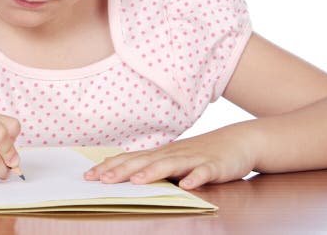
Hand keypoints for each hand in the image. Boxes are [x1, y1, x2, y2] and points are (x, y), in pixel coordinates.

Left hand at [83, 123, 258, 189]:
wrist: (238, 141)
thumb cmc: (201, 153)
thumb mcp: (173, 159)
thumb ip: (152, 166)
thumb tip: (123, 174)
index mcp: (160, 154)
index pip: (130, 160)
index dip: (109, 167)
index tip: (88, 176)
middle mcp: (173, 154)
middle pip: (144, 161)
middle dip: (122, 171)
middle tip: (101, 180)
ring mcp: (193, 159)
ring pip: (170, 165)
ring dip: (153, 173)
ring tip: (137, 182)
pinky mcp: (214, 165)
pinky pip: (204, 172)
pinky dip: (195, 178)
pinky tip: (187, 185)